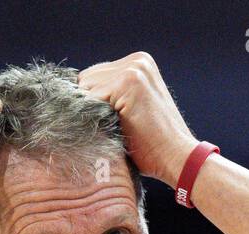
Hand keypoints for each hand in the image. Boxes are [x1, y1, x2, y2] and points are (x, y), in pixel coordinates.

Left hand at [77, 52, 199, 188]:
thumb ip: (109, 98)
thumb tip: (70, 101)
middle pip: (85, 79)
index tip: (99, 123)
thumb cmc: (152, 145)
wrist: (177, 158)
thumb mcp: (130, 112)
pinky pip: (92, 100)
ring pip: (85, 89)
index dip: (90, 103)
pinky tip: (112, 132)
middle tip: (103, 130)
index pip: (93, 77)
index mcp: (139, 63)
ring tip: (111, 132)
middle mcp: (137, 61)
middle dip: (87, 106)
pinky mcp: (129, 82)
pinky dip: (94, 119)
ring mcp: (134, 69)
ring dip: (90, 114)